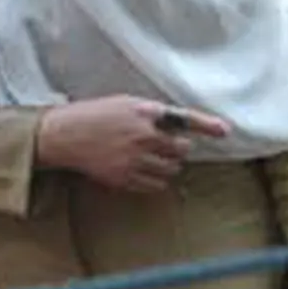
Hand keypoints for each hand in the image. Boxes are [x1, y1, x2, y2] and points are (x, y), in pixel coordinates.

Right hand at [36, 97, 229, 195]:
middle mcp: (142, 135)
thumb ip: (151, 113)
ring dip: (169, 164)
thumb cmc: (94, 114)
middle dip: (179, 147)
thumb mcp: (124, 103)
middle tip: (167, 145)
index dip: (206, 124)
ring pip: (171, 168)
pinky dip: (157, 180)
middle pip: (181, 148)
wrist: (62, 135)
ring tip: (153, 158)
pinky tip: (145, 171)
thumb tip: (175, 124)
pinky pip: (156, 185)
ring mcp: (134, 159)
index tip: (225, 130)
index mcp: (143, 112)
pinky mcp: (124, 178)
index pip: (183, 117)